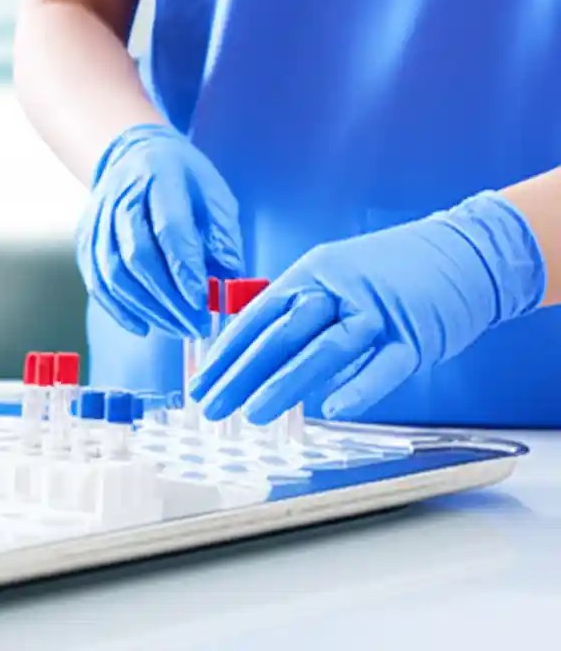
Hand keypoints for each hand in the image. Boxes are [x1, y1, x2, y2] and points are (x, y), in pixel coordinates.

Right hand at [76, 124, 244, 336]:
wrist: (133, 155)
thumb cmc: (183, 179)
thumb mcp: (214, 195)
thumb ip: (224, 238)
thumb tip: (233, 283)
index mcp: (159, 178)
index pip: (169, 230)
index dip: (184, 270)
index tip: (203, 302)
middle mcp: (120, 197)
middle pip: (137, 256)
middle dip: (168, 299)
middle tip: (196, 326)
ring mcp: (97, 219)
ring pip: (113, 273)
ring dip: (146, 309)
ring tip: (176, 329)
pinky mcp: (85, 240)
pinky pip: (97, 282)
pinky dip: (118, 309)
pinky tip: (143, 326)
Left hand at [189, 192, 544, 422]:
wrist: (466, 251)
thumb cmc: (389, 274)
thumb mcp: (332, 279)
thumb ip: (297, 314)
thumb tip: (253, 356)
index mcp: (310, 275)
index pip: (256, 318)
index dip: (225, 353)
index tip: (200, 384)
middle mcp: (337, 289)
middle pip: (280, 334)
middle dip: (240, 374)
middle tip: (211, 407)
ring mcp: (377, 312)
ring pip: (324, 349)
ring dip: (285, 383)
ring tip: (253, 414)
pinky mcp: (416, 334)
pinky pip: (384, 363)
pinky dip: (360, 386)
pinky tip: (334, 409)